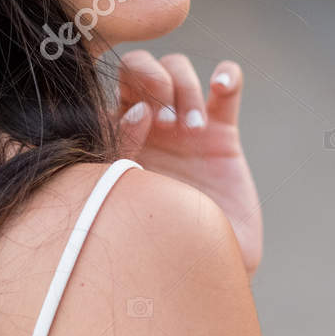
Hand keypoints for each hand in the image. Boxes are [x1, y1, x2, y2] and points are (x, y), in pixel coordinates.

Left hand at [115, 51, 262, 278]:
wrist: (199, 270)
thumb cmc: (149, 238)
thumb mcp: (126, 191)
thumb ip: (122, 146)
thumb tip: (136, 109)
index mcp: (113, 134)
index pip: (108, 87)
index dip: (125, 91)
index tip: (141, 124)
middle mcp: (145, 122)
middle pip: (141, 66)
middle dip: (153, 77)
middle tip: (166, 118)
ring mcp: (183, 124)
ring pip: (179, 68)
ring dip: (185, 87)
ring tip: (192, 130)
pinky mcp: (221, 133)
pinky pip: (226, 86)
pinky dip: (227, 75)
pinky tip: (222, 87)